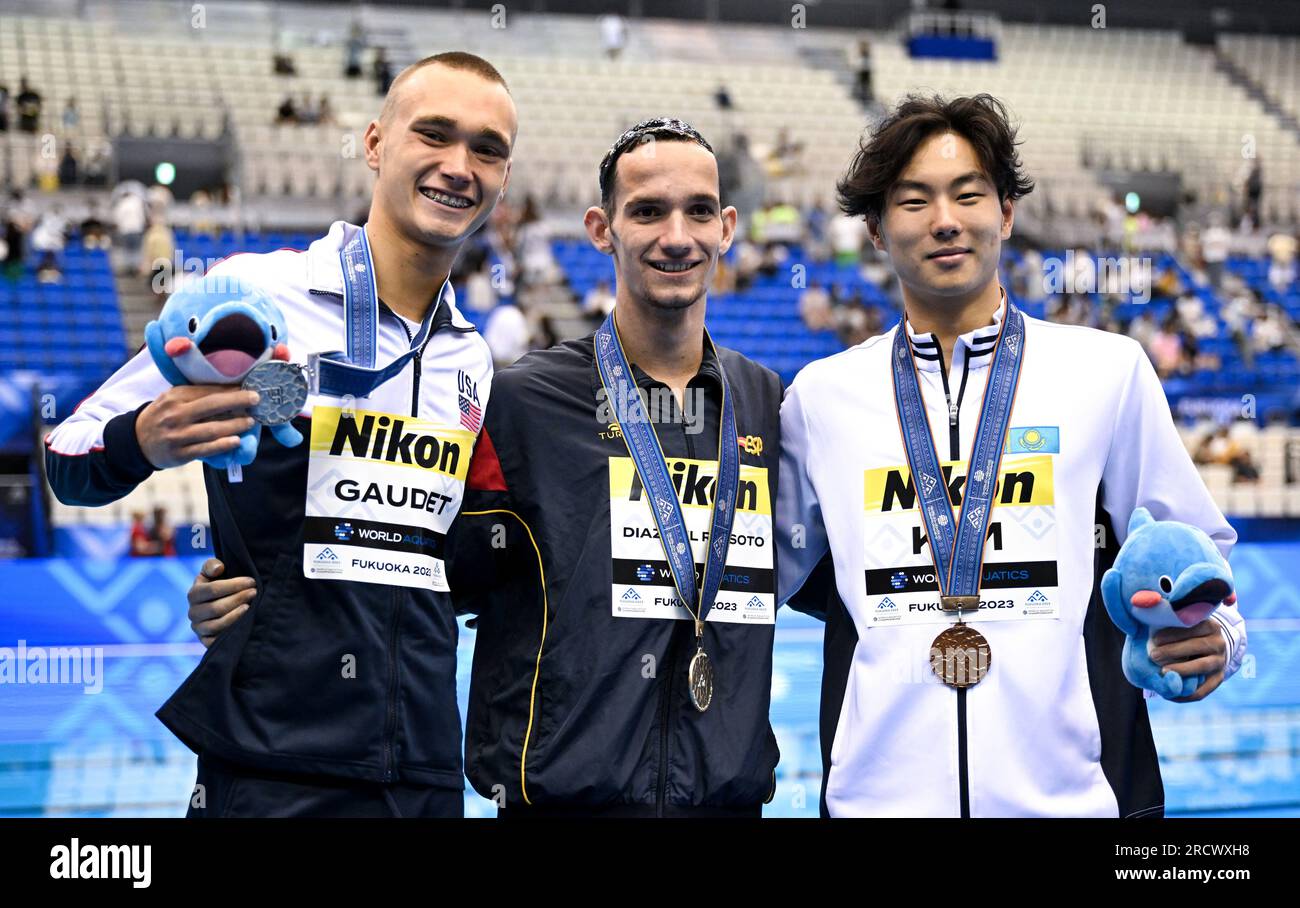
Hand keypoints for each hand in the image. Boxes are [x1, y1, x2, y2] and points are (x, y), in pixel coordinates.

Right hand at [136, 385, 259, 468]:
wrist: (136, 441)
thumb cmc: (163, 416)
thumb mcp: (172, 399)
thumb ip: (195, 394)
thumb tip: (231, 388)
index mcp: (175, 397)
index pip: (207, 390)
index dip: (230, 389)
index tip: (250, 387)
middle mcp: (175, 414)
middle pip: (212, 405)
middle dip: (237, 401)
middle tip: (257, 399)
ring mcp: (177, 435)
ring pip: (212, 429)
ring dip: (235, 425)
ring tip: (251, 422)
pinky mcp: (179, 454)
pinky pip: (205, 449)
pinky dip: (222, 445)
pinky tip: (237, 441)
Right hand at [188, 558, 256, 646]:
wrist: (220, 605)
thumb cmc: (220, 585)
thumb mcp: (213, 572)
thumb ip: (212, 565)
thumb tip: (218, 568)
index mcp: (193, 594)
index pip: (212, 589)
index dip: (234, 585)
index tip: (252, 581)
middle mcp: (193, 613)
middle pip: (216, 608)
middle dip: (238, 599)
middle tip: (255, 592)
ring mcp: (199, 628)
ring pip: (217, 625)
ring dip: (236, 615)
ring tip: (250, 606)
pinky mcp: (206, 641)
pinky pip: (217, 641)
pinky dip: (231, 632)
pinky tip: (244, 623)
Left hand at [1150, 619, 1226, 701]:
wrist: (1210, 647)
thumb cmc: (1186, 634)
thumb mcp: (1183, 625)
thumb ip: (1167, 624)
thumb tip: (1138, 625)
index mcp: (1210, 625)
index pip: (1193, 628)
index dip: (1173, 633)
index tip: (1155, 639)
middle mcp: (1219, 643)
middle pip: (1197, 646)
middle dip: (1173, 651)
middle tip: (1153, 655)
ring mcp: (1220, 662)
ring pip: (1201, 666)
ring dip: (1181, 670)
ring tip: (1162, 672)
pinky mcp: (1218, 678)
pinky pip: (1203, 690)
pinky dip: (1185, 694)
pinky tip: (1169, 694)